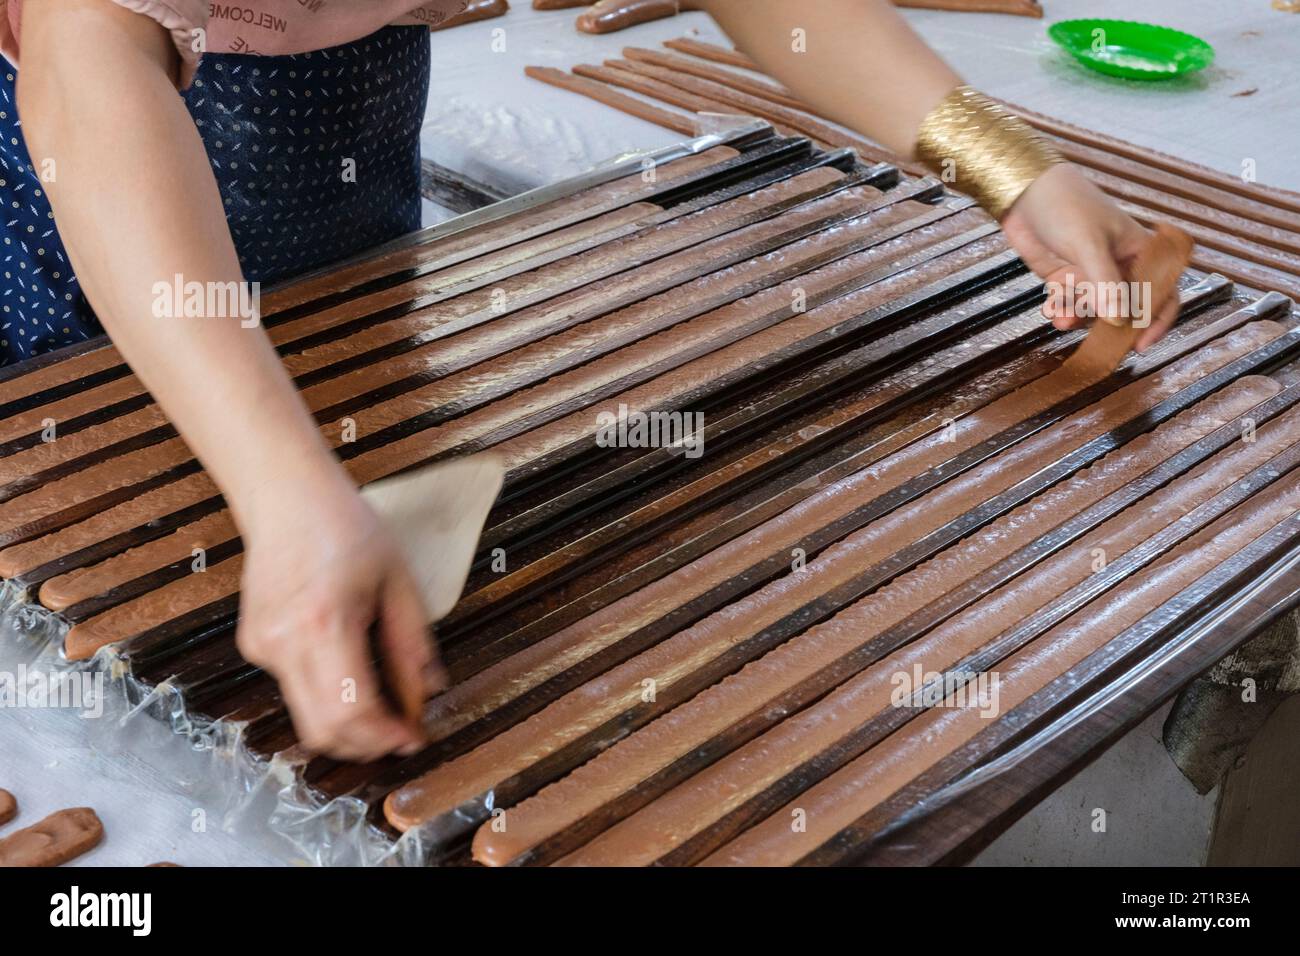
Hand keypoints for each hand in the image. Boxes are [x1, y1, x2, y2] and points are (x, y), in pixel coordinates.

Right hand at [234, 477, 446, 761]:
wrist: (287, 498)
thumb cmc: (346, 529)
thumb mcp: (398, 582)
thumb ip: (413, 645)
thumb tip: (427, 695)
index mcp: (326, 623)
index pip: (351, 712)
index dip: (385, 737)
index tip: (413, 737)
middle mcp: (285, 643)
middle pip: (323, 731)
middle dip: (367, 744)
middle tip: (401, 733)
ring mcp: (262, 648)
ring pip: (306, 718)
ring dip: (347, 727)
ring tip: (383, 708)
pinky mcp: (254, 647)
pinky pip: (294, 691)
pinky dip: (327, 698)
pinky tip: (348, 670)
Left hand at [1000, 163, 1179, 351]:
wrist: (1024, 193)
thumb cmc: (1067, 205)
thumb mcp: (1089, 244)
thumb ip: (1104, 282)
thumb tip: (1118, 321)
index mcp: (1140, 251)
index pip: (1162, 290)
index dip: (1157, 319)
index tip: (1141, 344)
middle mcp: (1119, 266)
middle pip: (1128, 307)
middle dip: (1113, 328)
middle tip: (1099, 347)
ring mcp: (1090, 274)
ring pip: (1095, 310)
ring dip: (1081, 319)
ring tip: (1063, 318)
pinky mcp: (1065, 279)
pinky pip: (1070, 305)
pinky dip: (1062, 312)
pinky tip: (1053, 311)